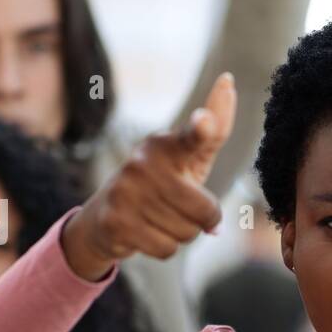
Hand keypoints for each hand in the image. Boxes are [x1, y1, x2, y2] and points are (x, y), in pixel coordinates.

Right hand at [62, 72, 236, 280]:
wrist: (104, 217)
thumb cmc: (161, 184)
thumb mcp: (189, 158)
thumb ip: (212, 130)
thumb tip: (227, 82)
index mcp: (166, 145)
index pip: (192, 137)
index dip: (203, 128)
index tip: (205, 120)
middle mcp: (143, 163)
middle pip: (205, 211)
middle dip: (201, 221)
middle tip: (179, 209)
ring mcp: (126, 192)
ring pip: (188, 233)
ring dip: (181, 235)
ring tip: (159, 219)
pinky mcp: (116, 221)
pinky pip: (167, 249)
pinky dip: (164, 248)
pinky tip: (146, 233)